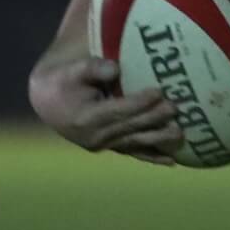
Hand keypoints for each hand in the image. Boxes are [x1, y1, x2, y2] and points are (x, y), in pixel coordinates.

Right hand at [26, 54, 181, 164]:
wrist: (49, 104)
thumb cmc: (64, 82)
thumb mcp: (72, 70)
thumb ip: (92, 68)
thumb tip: (115, 69)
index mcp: (85, 118)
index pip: (117, 111)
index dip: (139, 102)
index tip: (159, 92)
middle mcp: (95, 137)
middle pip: (130, 127)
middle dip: (154, 118)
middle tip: (176, 108)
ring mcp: (103, 145)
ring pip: (135, 142)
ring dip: (158, 140)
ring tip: (180, 134)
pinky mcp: (110, 147)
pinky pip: (133, 153)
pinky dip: (152, 157)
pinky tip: (171, 161)